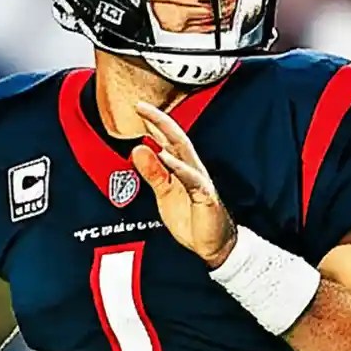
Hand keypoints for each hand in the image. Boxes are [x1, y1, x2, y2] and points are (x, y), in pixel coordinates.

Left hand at [130, 101, 235, 268]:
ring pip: (184, 153)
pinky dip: (178, 167)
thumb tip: (138, 149)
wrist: (211, 245)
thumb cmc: (191, 217)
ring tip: (152, 122)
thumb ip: (152, 172)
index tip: (139, 107)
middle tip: (141, 106)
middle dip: (159, 120)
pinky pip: (191, 179)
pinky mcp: (205, 196)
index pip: (167, 140)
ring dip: (167, 136)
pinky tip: (167, 158)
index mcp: (182, 168)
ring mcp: (200, 181)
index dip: (153, 124)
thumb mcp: (164, 193)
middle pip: (176, 138)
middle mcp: (192, 169)